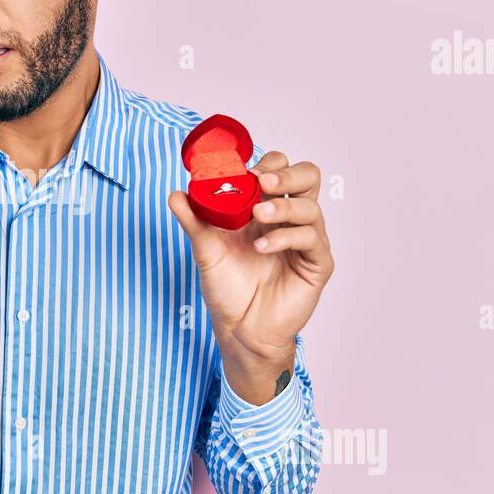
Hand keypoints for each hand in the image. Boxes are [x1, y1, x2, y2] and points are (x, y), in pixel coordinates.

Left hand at [168, 150, 334, 384]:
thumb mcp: (206, 249)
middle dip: (285, 174)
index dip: (267, 163)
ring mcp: (306, 240)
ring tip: (258, 216)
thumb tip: (176, 194)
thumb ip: (194, 220)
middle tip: (260, 182)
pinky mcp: (317, 264)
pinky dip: (286, 237)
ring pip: (311, 206)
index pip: (280, 169)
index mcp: (267, 207)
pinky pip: (311, 239)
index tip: (244, 171)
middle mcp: (290, 219)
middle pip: (307, 176)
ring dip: (282, 206)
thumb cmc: (228, 288)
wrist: (239, 329)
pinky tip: (263, 247)